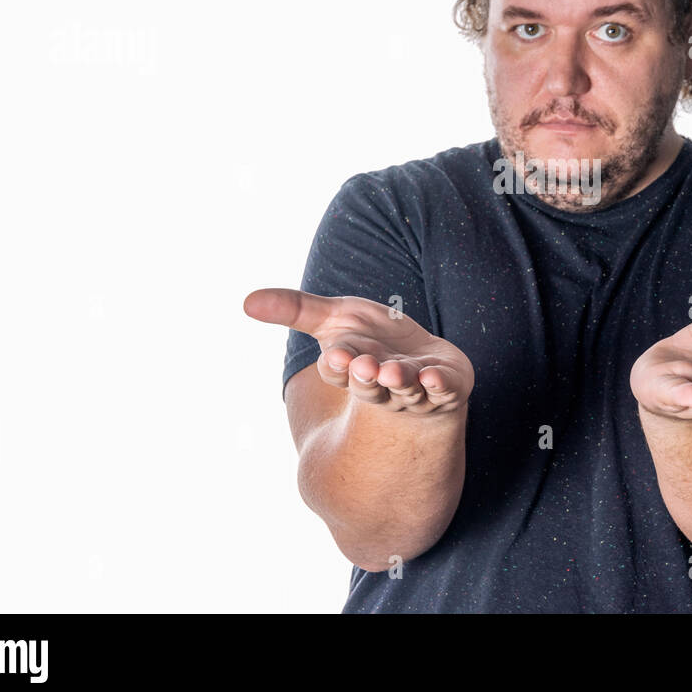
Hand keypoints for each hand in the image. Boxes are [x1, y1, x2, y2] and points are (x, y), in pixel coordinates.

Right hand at [244, 289, 474, 413]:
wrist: (423, 367)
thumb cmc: (374, 342)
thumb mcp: (334, 319)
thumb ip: (295, 310)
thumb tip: (245, 301)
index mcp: (351, 369)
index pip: (338, 370)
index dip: (337, 364)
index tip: (336, 355)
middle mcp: (381, 385)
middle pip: (369, 385)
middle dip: (366, 376)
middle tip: (365, 366)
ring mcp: (414, 390)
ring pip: (405, 390)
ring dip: (401, 382)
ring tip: (395, 372)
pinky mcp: (446, 387)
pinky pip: (443, 390)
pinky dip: (439, 385)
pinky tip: (435, 376)